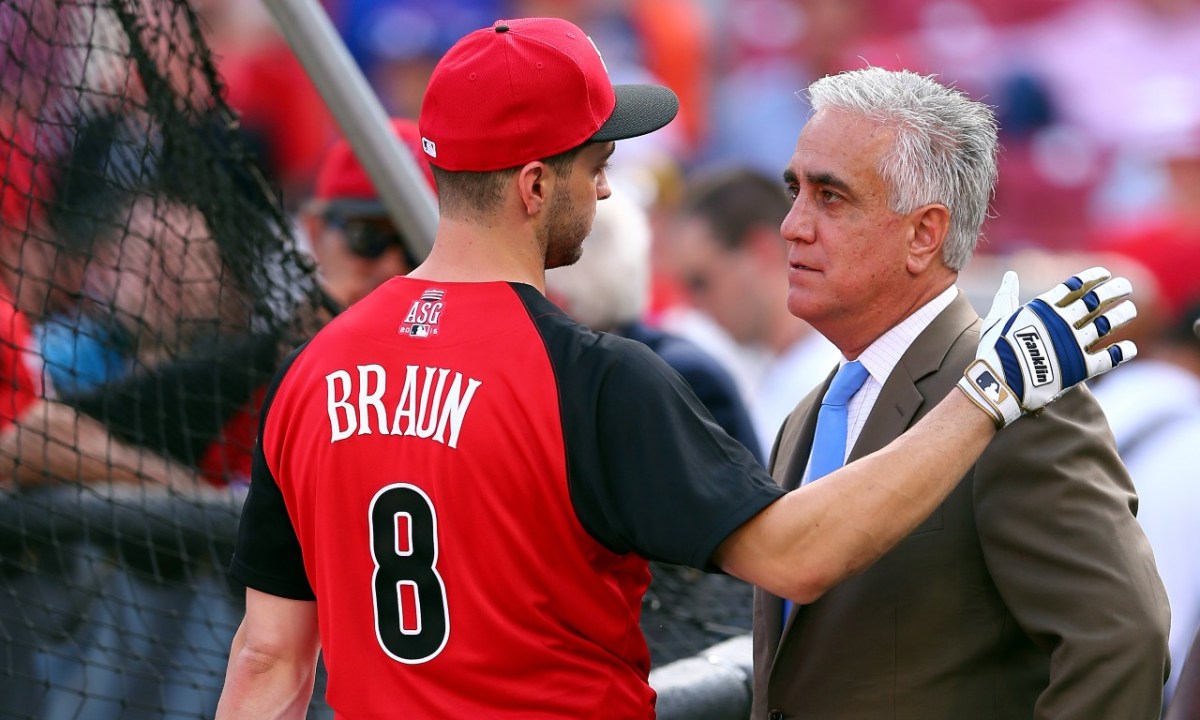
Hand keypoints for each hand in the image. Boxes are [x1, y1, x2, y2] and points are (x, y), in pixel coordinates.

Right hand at [958, 267, 1136, 426]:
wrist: (1000, 382)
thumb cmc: (995, 349)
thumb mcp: (997, 317)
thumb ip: (1007, 295)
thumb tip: (1010, 275)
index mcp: (1044, 308)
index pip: (1075, 286)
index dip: (1093, 278)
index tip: (1106, 274)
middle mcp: (1064, 322)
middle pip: (1096, 301)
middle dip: (1114, 290)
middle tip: (1127, 286)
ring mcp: (1074, 344)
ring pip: (1106, 325)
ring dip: (1121, 315)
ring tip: (1130, 309)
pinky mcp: (1081, 367)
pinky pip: (1109, 358)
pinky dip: (1122, 352)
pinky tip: (1131, 348)